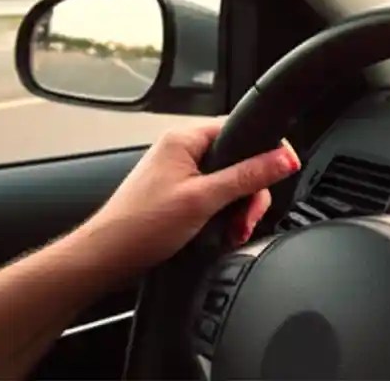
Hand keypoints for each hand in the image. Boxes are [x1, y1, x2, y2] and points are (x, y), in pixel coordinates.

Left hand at [67, 118, 300, 278]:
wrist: (105, 259)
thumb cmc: (139, 226)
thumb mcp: (203, 199)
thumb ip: (248, 177)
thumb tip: (284, 158)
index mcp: (185, 139)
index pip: (240, 131)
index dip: (266, 152)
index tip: (282, 173)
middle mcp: (183, 151)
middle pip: (240, 161)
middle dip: (250, 194)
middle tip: (245, 219)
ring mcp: (181, 175)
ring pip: (230, 184)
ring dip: (238, 210)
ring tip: (233, 232)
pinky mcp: (180, 197)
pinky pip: (216, 199)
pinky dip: (224, 217)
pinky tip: (223, 235)